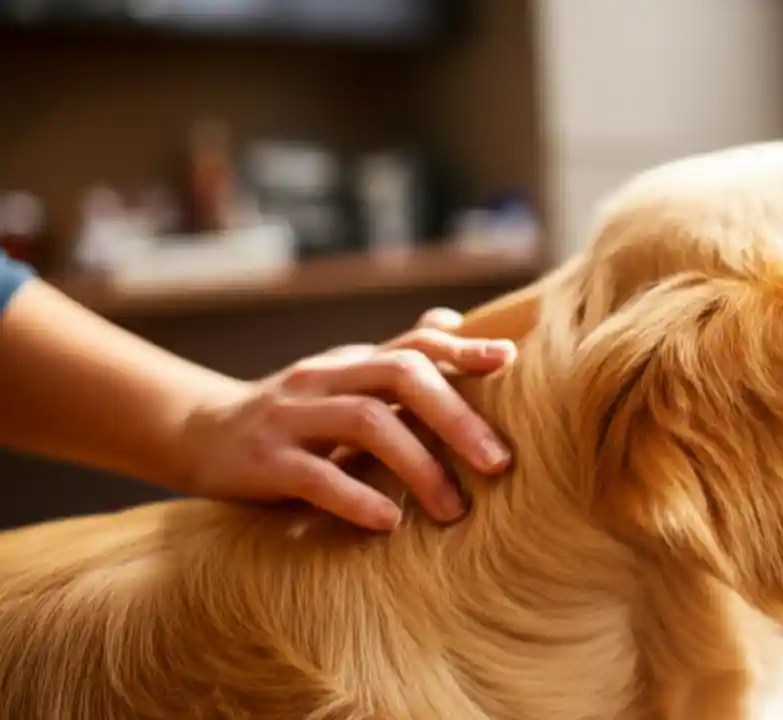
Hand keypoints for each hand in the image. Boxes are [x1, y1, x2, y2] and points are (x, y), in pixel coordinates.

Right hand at [176, 308, 515, 529]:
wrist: (195, 432)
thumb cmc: (293, 415)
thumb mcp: (342, 382)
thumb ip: (394, 361)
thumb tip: (453, 322)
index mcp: (351, 362)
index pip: (414, 344)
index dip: (462, 350)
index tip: (509, 363)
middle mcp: (324, 378)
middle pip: (401, 376)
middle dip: (457, 418)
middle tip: (499, 463)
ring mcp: (292, 416)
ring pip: (367, 423)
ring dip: (420, 466)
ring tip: (454, 508)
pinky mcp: (263, 461)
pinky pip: (315, 476)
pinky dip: (357, 497)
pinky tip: (390, 522)